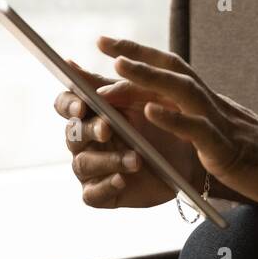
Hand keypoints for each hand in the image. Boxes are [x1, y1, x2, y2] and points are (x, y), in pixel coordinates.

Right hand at [53, 55, 199, 208]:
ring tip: (136, 158)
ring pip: (83, 163)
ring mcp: (93, 168)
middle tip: (108, 129)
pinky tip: (122, 179)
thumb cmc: (163, 124)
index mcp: (93, 112)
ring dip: (108, 159)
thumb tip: (71, 64)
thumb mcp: (144, 100)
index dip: (68, 104)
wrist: (191, 160)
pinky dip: (106, 185)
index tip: (82, 105)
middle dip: (88, 130)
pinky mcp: (103, 193)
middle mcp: (87, 140)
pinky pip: (92, 194)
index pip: (66, 104)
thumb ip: (112, 86)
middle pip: (71, 133)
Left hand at [96, 35, 257, 212]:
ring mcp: (220, 123)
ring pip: (182, 91)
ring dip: (149, 78)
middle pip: (172, 69)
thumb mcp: (218, 135)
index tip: (106, 44)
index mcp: (208, 101)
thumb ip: (193, 121)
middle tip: (102, 43)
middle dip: (135, 54)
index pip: (170, 69)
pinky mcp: (227, 148)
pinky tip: (151, 112)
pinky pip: (198, 130)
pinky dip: (173, 119)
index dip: (138, 55)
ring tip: (119, 68)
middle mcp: (212, 103)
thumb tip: (160, 113)